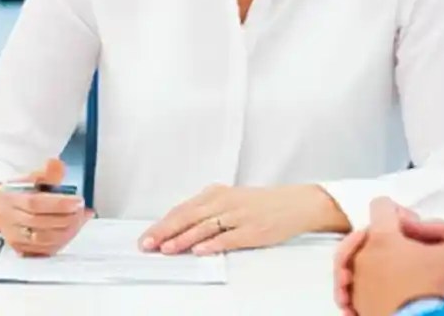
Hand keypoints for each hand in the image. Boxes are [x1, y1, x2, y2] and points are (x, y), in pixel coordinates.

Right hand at [0, 158, 90, 256]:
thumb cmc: (16, 193)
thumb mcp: (28, 177)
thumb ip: (46, 173)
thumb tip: (58, 165)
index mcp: (11, 199)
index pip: (35, 203)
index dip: (59, 204)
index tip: (78, 200)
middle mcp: (12, 221)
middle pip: (41, 223)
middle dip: (67, 217)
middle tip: (82, 209)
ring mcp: (16, 238)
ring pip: (44, 240)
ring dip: (68, 231)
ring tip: (81, 219)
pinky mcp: (22, 249)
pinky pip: (45, 251)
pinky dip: (62, 242)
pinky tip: (72, 230)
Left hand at [140, 184, 348, 255]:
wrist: (296, 203)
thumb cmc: (262, 204)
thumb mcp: (230, 200)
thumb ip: (207, 211)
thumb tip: (180, 226)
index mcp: (216, 194)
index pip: (182, 209)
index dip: (161, 224)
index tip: (146, 236)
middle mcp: (225, 202)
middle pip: (187, 217)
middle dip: (165, 232)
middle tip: (148, 244)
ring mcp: (238, 216)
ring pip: (204, 227)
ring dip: (183, 239)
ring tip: (167, 249)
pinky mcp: (253, 230)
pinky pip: (229, 238)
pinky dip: (212, 244)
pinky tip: (200, 249)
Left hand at [351, 199, 443, 315]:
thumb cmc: (441, 290)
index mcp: (382, 238)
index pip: (381, 206)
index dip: (401, 213)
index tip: (416, 229)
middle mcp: (363, 259)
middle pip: (371, 236)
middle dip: (392, 241)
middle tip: (415, 255)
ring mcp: (358, 287)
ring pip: (363, 265)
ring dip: (381, 266)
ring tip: (404, 277)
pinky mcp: (359, 310)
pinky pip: (357, 293)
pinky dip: (371, 291)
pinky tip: (390, 295)